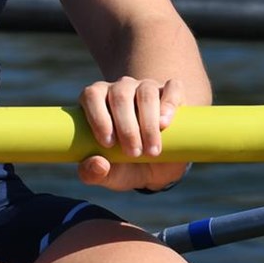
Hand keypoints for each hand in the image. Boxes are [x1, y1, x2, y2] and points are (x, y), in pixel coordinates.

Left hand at [75, 75, 188, 192]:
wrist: (158, 166)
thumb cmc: (125, 165)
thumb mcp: (109, 175)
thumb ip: (93, 174)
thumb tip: (97, 164)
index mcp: (97, 101)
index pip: (92, 96)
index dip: (98, 117)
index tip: (108, 143)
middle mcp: (120, 89)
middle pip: (120, 95)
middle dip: (127, 127)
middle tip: (133, 153)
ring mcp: (146, 87)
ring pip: (146, 93)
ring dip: (148, 123)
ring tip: (152, 151)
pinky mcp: (171, 92)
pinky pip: (172, 88)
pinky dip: (169, 103)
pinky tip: (165, 123)